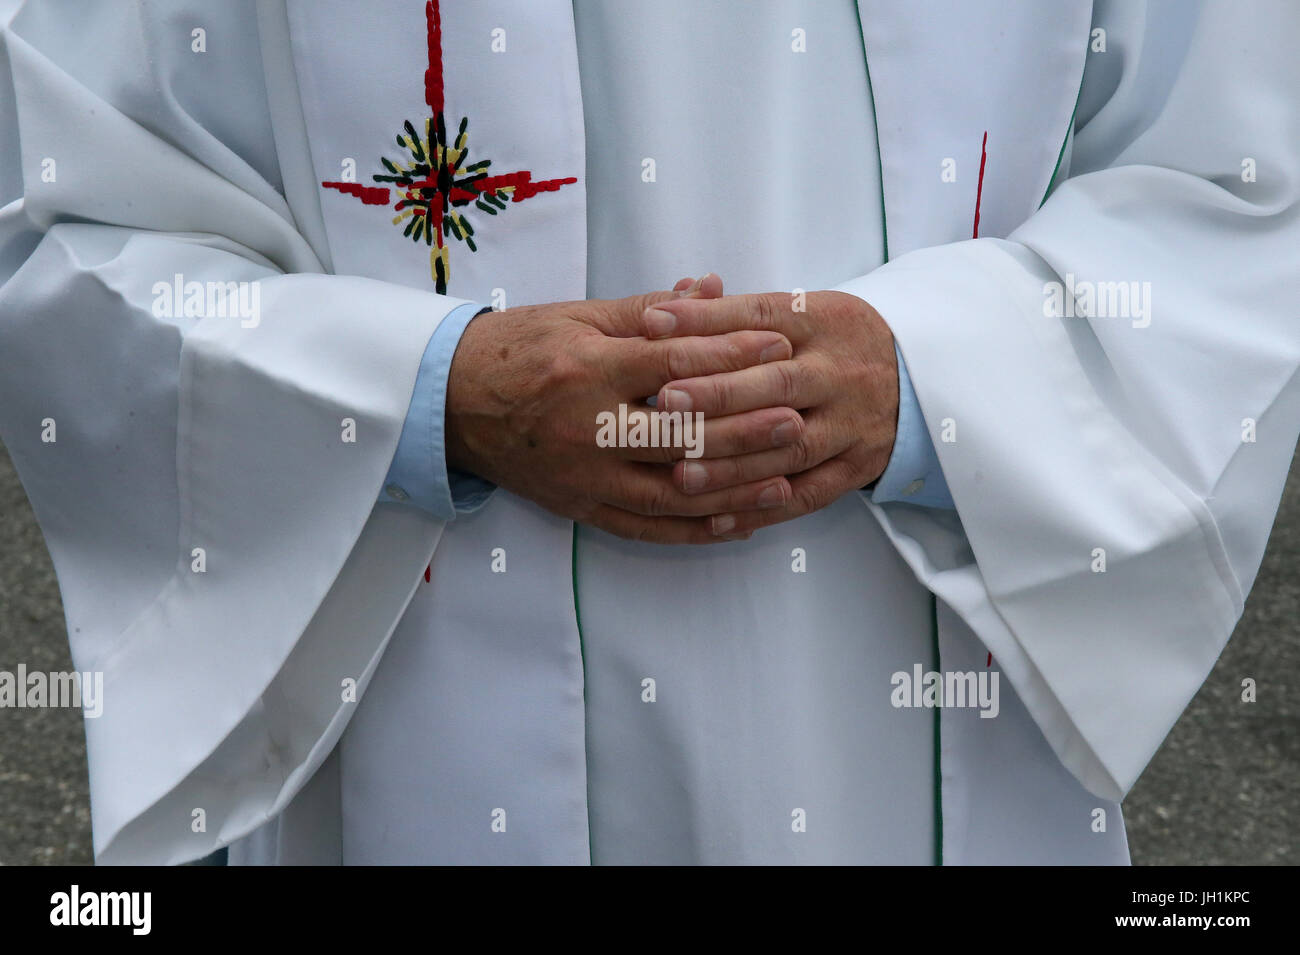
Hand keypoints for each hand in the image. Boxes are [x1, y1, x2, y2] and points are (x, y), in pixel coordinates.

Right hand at [445, 278, 804, 542]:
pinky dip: (693, 530)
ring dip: (732, 490)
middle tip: (797, 419)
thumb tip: (713, 288)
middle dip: (746, 429)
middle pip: (682, 434)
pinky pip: (645, 528)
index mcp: (588, 368)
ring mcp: (583, 475)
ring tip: (783, 480)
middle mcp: (586, 426)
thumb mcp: (577, 316)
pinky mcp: (579, 507)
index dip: (732, 354)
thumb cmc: (517, 349)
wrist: (449, 401)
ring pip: (672, 492)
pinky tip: (736, 523)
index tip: (779, 346)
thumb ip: (649, 309)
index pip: (675, 363)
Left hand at [637, 290, 898, 536]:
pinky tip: (718, 520)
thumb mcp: (796, 313)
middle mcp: (839, 371)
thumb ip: (728, 315)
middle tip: (664, 404)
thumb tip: (656, 316)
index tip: (652, 328)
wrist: (914, 372)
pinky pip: (809, 494)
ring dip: (733, 465)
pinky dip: (763, 509)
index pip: (760, 318)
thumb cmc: (829, 340)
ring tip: (680, 475)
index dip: (706, 323)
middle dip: (718, 395)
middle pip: (778, 384)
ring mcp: (852, 423)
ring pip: (790, 448)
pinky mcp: (858, 466)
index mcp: (821, 321)